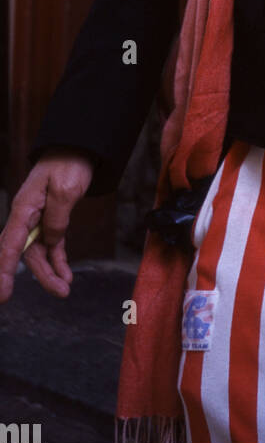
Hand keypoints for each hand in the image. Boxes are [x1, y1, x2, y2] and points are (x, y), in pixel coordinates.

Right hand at [0, 151, 95, 301]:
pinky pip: (51, 245)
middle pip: (26, 253)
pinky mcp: (51, 219)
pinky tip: (66, 274)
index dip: (5, 271)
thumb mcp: (65, 189)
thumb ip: (56, 218)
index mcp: (24, 208)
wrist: (78, 148)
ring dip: (51, 271)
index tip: (2, 294)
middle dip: (40, 275)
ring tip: (65, 289)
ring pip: (39, 252)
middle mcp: (26, 216)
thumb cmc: (68, 163)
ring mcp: (38, 219)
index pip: (11, 245)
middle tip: (59, 293)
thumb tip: (50, 241)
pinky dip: (58, 260)